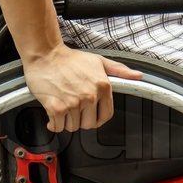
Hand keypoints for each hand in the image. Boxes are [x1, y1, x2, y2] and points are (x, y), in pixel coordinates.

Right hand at [23, 46, 142, 131]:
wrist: (45, 55)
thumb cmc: (69, 59)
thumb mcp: (99, 61)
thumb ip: (120, 71)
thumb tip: (138, 75)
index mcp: (102, 87)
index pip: (106, 116)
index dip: (97, 118)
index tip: (91, 116)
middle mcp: (89, 96)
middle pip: (88, 124)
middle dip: (81, 119)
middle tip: (74, 108)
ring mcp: (73, 103)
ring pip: (73, 127)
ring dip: (66, 120)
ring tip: (63, 105)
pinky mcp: (56, 107)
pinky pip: (58, 126)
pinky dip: (54, 123)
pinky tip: (53, 112)